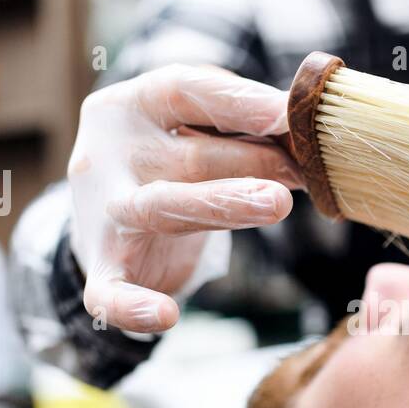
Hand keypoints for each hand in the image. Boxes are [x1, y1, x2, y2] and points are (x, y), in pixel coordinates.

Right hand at [67, 64, 302, 331]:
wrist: (102, 219)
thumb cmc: (168, 162)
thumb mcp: (195, 131)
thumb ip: (241, 126)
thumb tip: (306, 124)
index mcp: (133, 107)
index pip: (184, 90)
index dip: (236, 100)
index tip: (285, 112)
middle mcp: (110, 156)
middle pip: (187, 156)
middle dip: (252, 162)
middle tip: (303, 170)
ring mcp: (105, 214)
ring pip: (161, 209)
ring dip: (222, 205)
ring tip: (277, 204)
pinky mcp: (104, 270)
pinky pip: (110, 294)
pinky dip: (133, 308)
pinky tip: (165, 317)